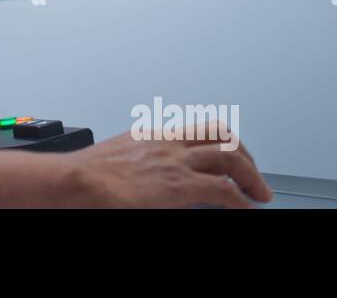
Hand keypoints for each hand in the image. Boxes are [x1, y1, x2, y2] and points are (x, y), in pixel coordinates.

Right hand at [65, 124, 272, 207]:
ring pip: (230, 157)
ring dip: (251, 176)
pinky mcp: (179, 185)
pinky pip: (223, 190)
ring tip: (258, 193)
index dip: (225, 143)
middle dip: (245, 155)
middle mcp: (170, 143)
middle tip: (253, 176)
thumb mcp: (120, 157)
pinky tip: (245, 209)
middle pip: (223, 136)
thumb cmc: (88, 174)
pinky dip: (240, 201)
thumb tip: (149, 176)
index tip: (233, 157)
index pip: (202, 129)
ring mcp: (176, 162)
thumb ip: (142, 160)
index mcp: (156, 135)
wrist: (78, 180)